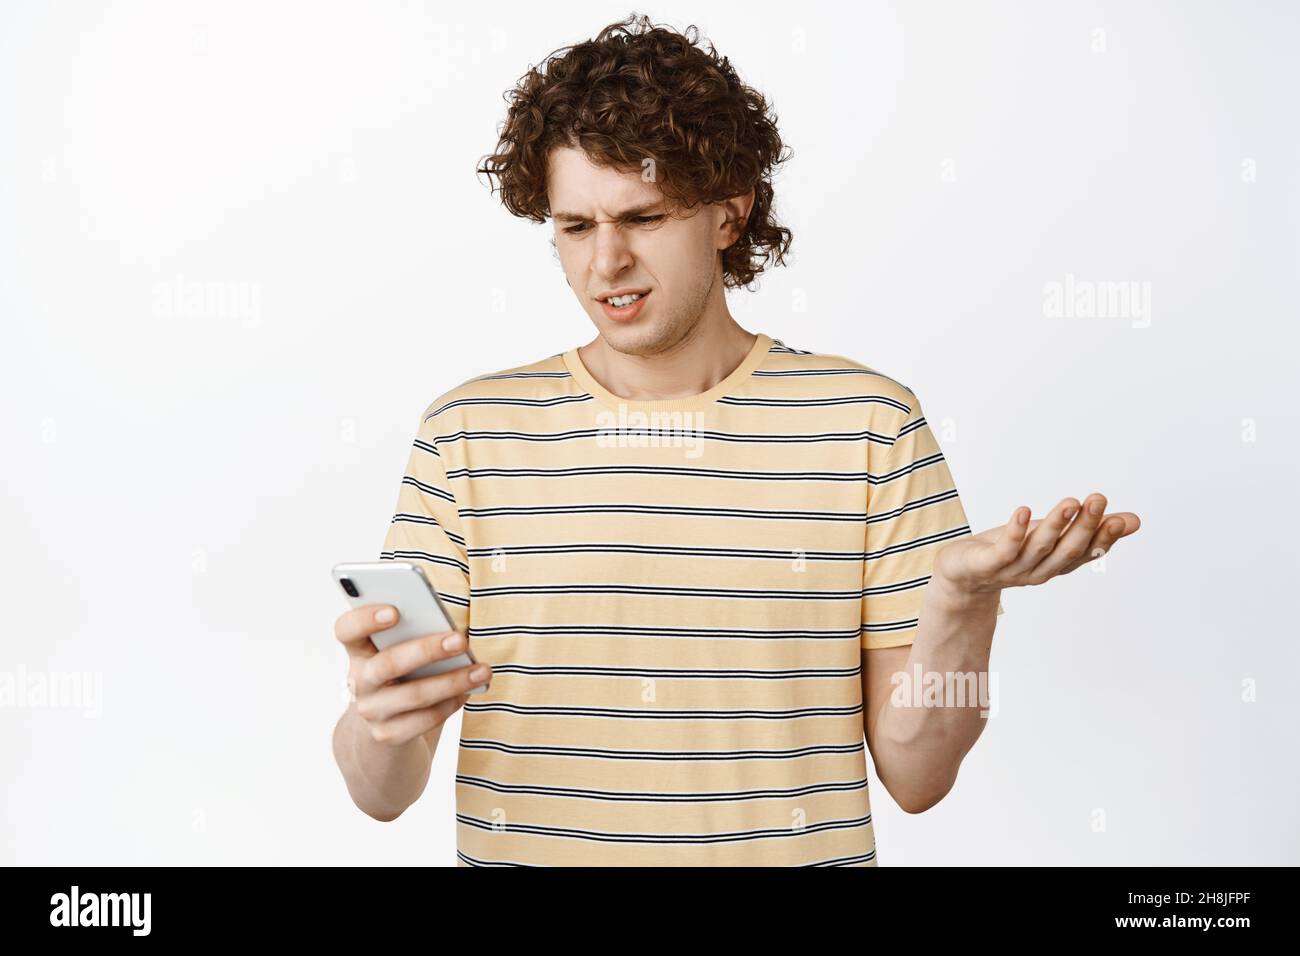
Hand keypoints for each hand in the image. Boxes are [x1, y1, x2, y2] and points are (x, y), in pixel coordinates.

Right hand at [333, 604, 490, 747]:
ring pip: (414, 695)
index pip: (346, 629)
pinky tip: (470, 691)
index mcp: (358, 650)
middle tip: (460, 639)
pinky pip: (425, 719)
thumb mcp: (400, 651)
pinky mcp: (388, 735)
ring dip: (452, 681)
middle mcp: (359, 680)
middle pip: (388, 663)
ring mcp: (371, 711)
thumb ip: (415, 634)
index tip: (395, 610)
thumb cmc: (404, 672)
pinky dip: (451, 704)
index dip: (365, 619)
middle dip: (427, 650)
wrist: (387, 726)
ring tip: (482, 670)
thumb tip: (451, 631)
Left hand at [934, 493, 1140, 594]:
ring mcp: (1012, 569)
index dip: (1104, 539)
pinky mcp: (986, 564)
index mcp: (1056, 563)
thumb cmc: (1010, 550)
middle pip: (1066, 549)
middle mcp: (1039, 570)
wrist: (961, 575)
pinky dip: (1015, 531)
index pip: (1086, 553)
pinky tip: (1023, 511)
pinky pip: (1004, 549)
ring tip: (1070, 501)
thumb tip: (1134, 521)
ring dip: (1055, 525)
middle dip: (1085, 526)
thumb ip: (1089, 530)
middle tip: (1099, 499)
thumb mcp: (1050, 536)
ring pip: (1038, 547)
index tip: (1123, 520)